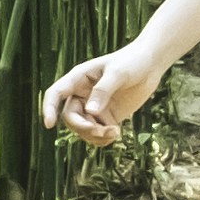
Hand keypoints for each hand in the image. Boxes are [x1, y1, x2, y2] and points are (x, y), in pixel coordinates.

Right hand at [44, 47, 163, 145]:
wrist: (150, 65)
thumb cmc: (132, 62)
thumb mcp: (118, 73)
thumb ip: (103, 91)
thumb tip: (90, 111)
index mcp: (78, 78)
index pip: (56, 94)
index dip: (48, 109)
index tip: (49, 125)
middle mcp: (82, 94)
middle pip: (70, 117)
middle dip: (83, 128)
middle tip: (102, 131)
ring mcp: (93, 107)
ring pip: (83, 129)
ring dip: (94, 136)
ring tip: (114, 133)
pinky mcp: (106, 116)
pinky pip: (97, 133)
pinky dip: (103, 138)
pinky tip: (116, 134)